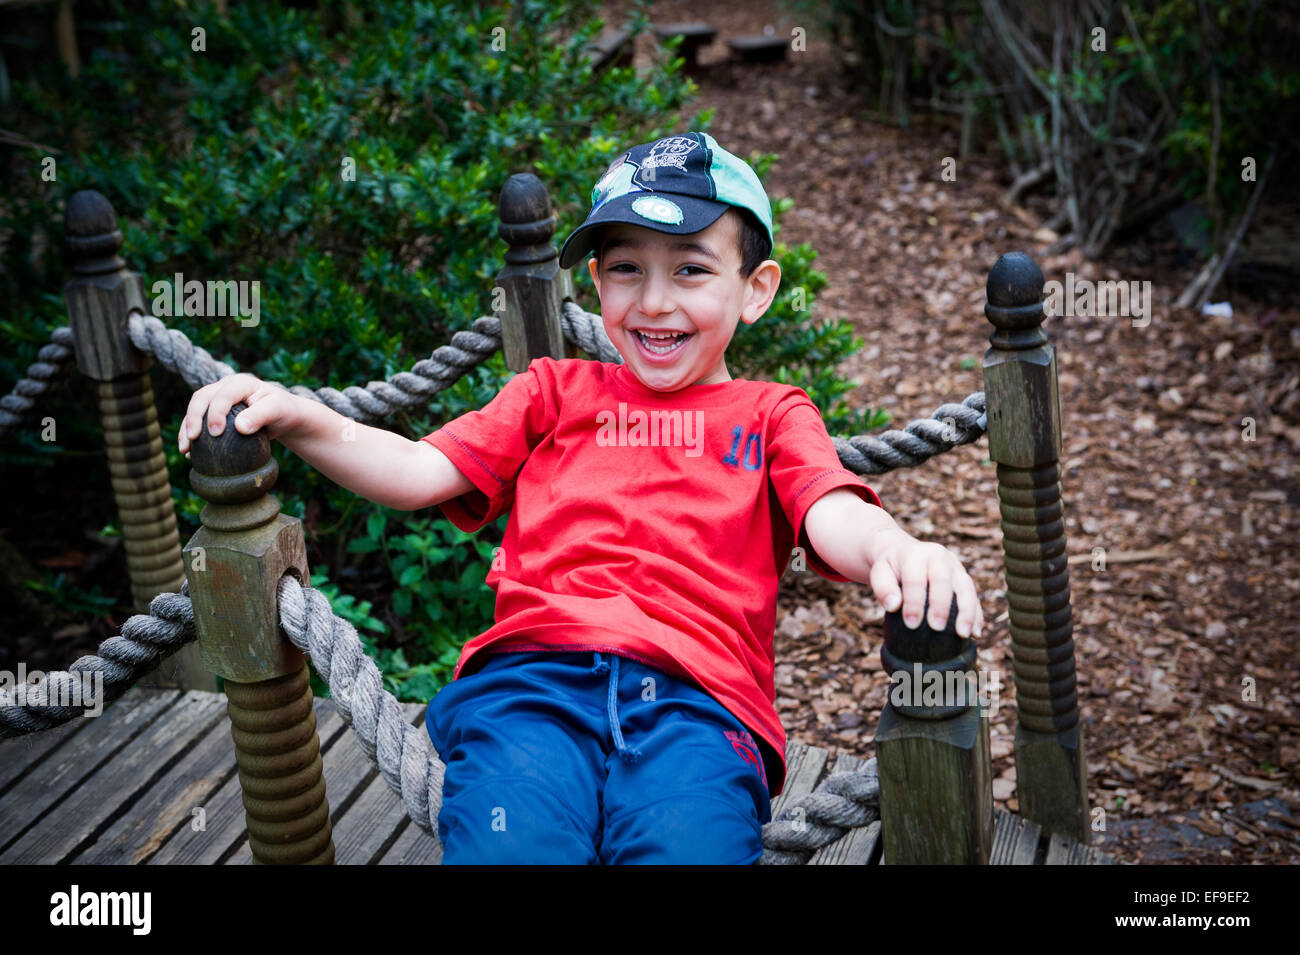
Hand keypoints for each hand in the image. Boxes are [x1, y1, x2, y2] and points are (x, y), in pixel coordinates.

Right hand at [178, 373, 301, 458]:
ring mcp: (217, 398)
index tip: (215, 433)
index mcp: (240, 383)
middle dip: (193, 417)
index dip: (215, 412)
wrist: (283, 416)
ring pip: (195, 408)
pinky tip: (189, 452)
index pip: (222, 395)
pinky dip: (190, 434)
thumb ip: (260, 416)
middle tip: (193, 438)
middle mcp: (225, 387)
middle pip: (201, 398)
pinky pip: (198, 421)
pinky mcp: (214, 412)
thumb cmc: (283, 410)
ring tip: (184, 449)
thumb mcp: (278, 410)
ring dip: (186, 427)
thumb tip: (240, 427)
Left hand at [867, 528, 983, 638]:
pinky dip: (976, 614)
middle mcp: (938, 556)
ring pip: (965, 586)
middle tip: (936, 628)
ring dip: (967, 611)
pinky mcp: (963, 577)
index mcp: (915, 554)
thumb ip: (882, 588)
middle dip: (941, 605)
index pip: (915, 579)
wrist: (902, 551)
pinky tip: (975, 632)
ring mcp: (954, 566)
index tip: (911, 624)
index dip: (914, 602)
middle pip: (943, 580)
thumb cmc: (890, 568)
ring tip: (964, 634)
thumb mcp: (879, 572)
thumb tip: (893, 605)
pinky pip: (974, 595)